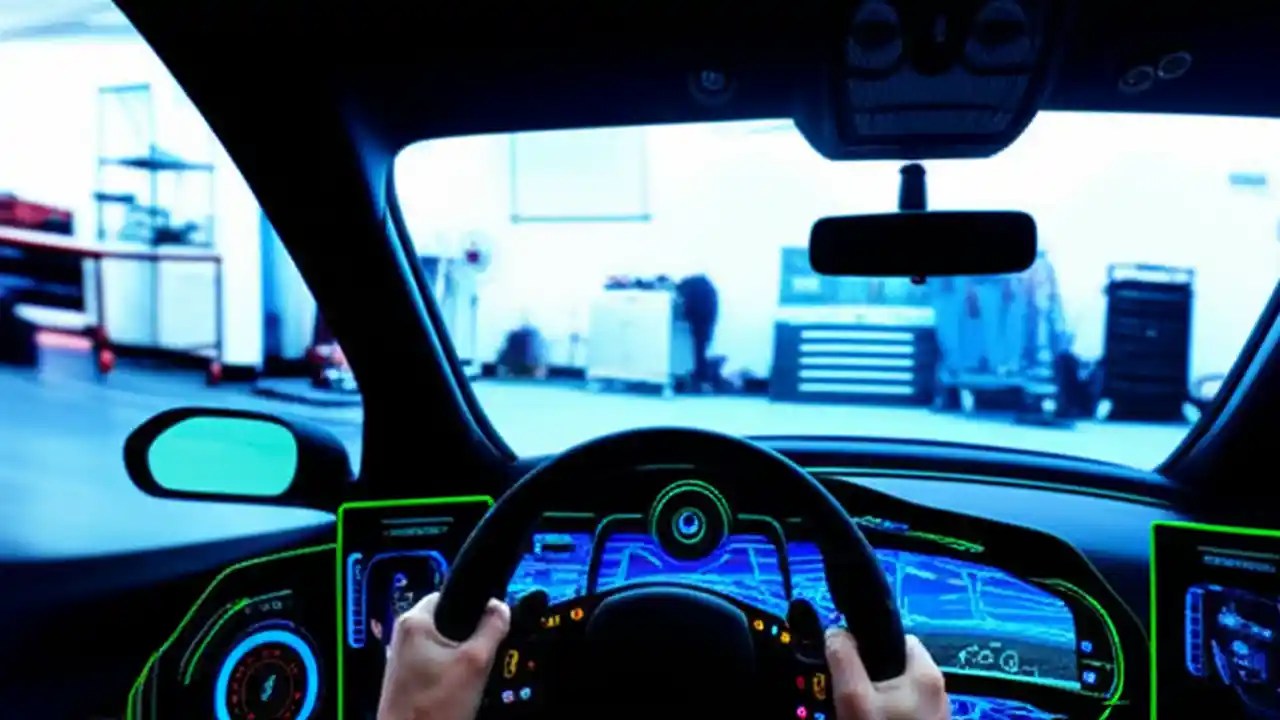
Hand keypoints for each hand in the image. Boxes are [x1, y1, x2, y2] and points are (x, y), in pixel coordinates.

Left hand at [377, 592, 510, 719]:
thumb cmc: (431, 710)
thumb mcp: (475, 663)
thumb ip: (492, 629)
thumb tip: (500, 608)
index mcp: (413, 622)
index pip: (451, 594)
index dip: (475, 606)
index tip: (489, 621)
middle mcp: (402, 637)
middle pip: (448, 622)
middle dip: (468, 638)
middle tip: (477, 659)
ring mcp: (402, 659)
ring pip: (443, 646)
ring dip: (459, 659)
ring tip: (464, 679)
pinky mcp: (406, 678)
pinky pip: (435, 665)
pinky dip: (448, 674)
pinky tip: (453, 691)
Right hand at [825, 630, 949, 719]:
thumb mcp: (853, 698)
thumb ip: (843, 659)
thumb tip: (836, 632)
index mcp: (927, 673)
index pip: (898, 636)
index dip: (870, 642)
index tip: (850, 660)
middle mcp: (939, 689)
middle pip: (896, 665)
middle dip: (871, 675)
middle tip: (851, 694)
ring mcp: (936, 712)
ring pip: (899, 691)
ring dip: (878, 697)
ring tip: (860, 713)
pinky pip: (905, 710)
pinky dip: (888, 714)